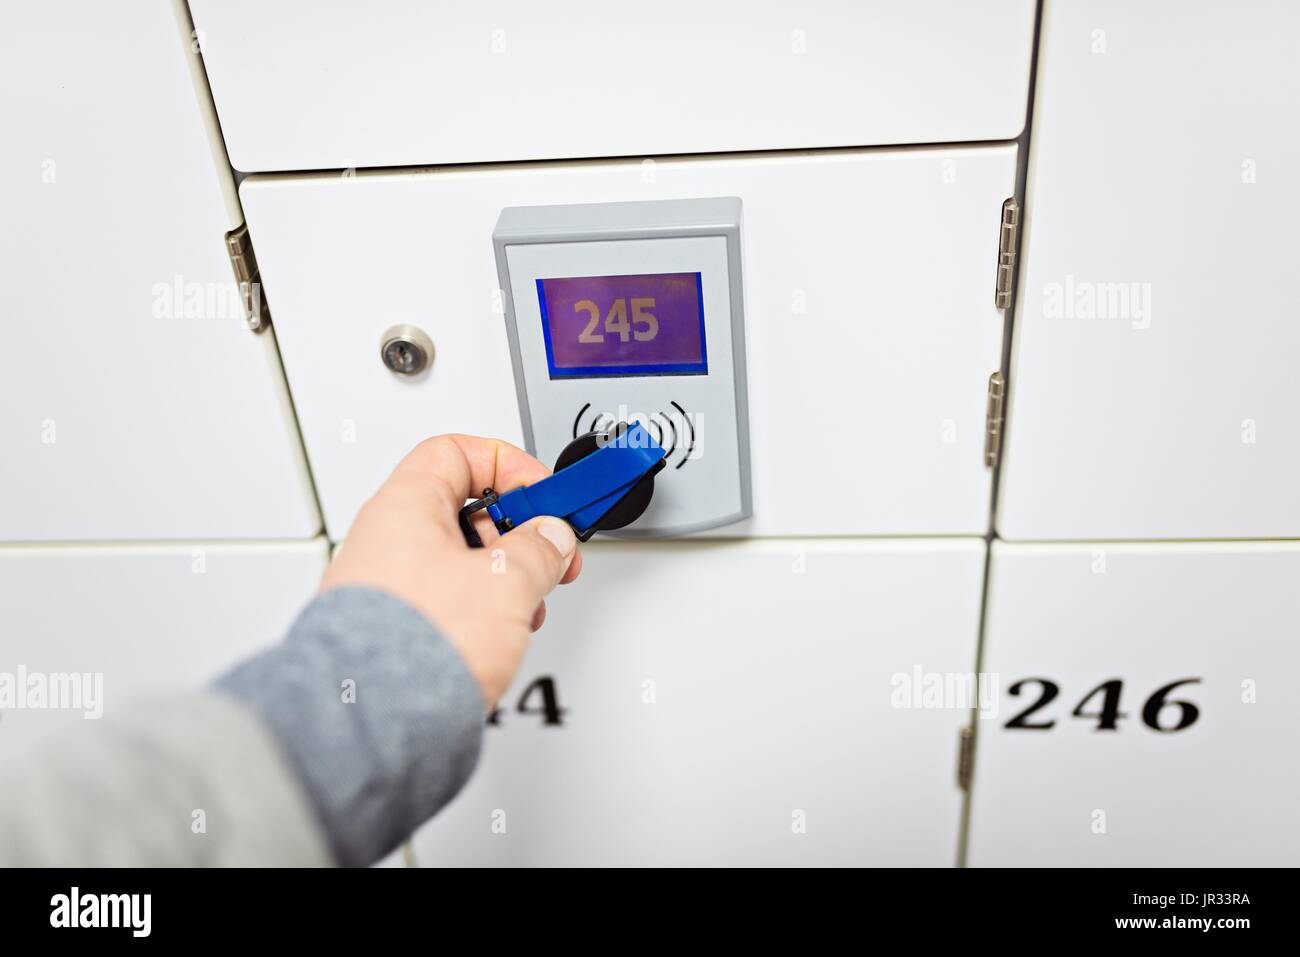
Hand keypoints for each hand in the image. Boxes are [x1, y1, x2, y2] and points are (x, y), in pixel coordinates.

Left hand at [321, 434, 582, 707]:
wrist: (373, 723)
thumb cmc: (416, 645)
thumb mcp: (506, 581)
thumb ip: (538, 549)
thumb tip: (550, 537)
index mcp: (405, 506)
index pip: (456, 453)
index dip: (508, 465)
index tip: (544, 492)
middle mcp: (386, 541)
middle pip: (463, 511)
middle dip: (517, 531)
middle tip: (549, 550)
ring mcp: (385, 588)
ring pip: (458, 561)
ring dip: (503, 577)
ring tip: (527, 603)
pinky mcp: (393, 632)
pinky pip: (444, 602)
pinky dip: (480, 611)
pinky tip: (500, 634)